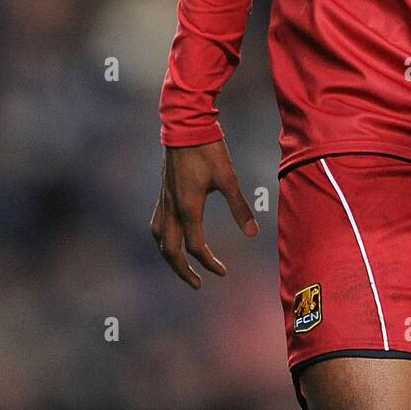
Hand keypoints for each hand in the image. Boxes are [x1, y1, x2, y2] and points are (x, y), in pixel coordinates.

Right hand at [150, 139, 258, 288]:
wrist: (186, 125)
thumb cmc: (209, 150)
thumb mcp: (228, 178)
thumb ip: (239, 207)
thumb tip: (253, 233)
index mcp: (188, 207)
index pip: (196, 246)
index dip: (209, 263)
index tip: (223, 272)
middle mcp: (172, 207)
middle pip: (171, 250)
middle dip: (182, 270)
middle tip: (197, 284)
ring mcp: (164, 199)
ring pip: (160, 238)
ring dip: (170, 256)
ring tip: (181, 266)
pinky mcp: (163, 191)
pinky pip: (157, 223)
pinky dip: (163, 238)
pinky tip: (172, 237)